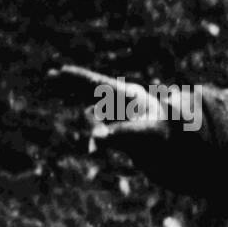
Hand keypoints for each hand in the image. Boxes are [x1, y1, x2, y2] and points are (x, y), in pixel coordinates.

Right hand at [48, 64, 170, 152]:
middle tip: (50, 75)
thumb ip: (122, 134)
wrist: (178, 155)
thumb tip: (98, 138)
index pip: (99, 84)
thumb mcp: (147, 135)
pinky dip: (98, 140)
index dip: (78, 77)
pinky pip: (100, 132)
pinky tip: (95, 151)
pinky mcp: (118, 131)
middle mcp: (122, 103)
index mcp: (130, 95)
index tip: (61, 71)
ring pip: (94, 118)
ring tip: (104, 144)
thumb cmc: (166, 138)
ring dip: (95, 127)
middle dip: (71, 85)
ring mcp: (119, 116)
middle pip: (90, 90)